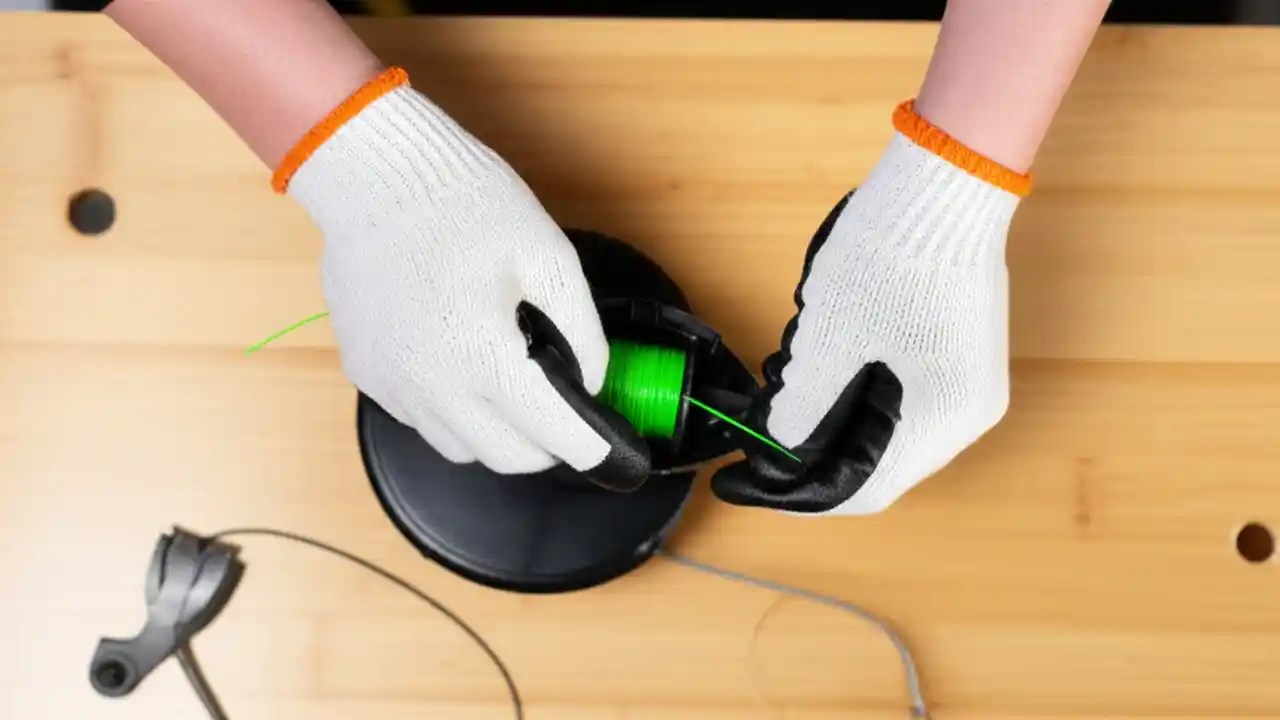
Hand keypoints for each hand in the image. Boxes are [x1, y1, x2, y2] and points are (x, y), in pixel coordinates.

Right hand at [283, 70, 647, 488]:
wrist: (377, 174)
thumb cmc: (468, 205)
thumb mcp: (551, 258)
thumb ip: (582, 330)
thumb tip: (591, 381)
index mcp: (486, 356)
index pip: (551, 435)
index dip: (591, 449)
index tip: (610, 452)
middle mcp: (433, 385)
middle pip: (505, 458)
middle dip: (545, 445)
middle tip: (562, 413)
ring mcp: (392, 383)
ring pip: (458, 447)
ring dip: (494, 434)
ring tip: (510, 387)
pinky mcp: (365, 372)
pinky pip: (417, 418)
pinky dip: (449, 410)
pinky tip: (459, 363)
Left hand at [712, 103, 1027, 513]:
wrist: (942, 183)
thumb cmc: (888, 262)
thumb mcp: (829, 341)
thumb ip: (801, 404)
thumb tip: (776, 443)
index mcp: (942, 420)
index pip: (864, 489)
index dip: (797, 495)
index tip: (744, 482)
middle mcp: (964, 412)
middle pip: (875, 462)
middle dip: (808, 451)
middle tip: (753, 436)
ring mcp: (964, 380)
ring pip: (883, 428)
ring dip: (826, 418)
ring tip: (775, 392)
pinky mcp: (954, 352)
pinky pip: (895, 396)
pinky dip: (849, 392)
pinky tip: (811, 368)